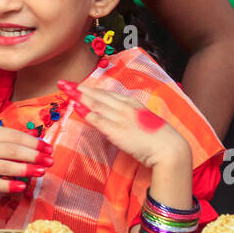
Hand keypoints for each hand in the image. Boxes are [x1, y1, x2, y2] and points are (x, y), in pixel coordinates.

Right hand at [0, 125, 50, 193]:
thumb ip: (8, 136)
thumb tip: (35, 136)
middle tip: (50, 161)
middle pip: (13, 151)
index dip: (34, 143)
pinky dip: (9, 185)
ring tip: (41, 172)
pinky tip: (23, 186)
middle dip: (35, 156)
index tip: (49, 149)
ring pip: (6, 166)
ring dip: (26, 169)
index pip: (16, 136)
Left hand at [62, 82, 188, 170]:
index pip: (107, 94)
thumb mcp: (144, 122)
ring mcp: (121, 118)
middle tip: (64, 83)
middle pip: (98, 95)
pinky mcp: (117, 131)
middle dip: (79, 89)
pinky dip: (87, 113)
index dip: (91, 89)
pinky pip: (98, 120)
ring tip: (65, 90)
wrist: (170, 148)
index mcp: (133, 104)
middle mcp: (125, 107)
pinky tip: (76, 109)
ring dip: (79, 97)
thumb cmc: (160, 138)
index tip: (78, 86)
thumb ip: (131, 118)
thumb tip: (119, 119)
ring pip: (96, 104)